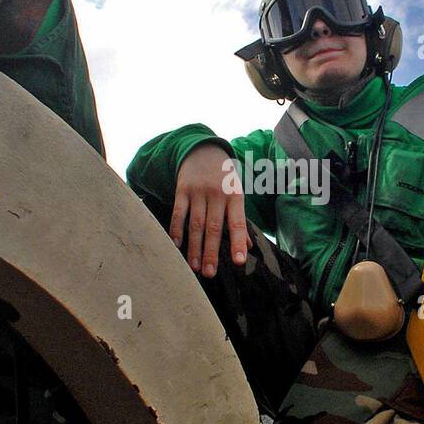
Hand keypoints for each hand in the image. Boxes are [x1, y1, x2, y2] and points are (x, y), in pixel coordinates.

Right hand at [172, 145, 249, 277]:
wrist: (204, 149)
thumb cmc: (224, 178)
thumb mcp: (236, 193)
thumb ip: (239, 219)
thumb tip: (248, 247)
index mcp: (235, 196)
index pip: (238, 222)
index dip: (238, 242)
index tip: (239, 261)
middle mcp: (217, 194)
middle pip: (214, 227)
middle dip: (211, 252)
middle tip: (209, 273)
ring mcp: (198, 192)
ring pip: (195, 224)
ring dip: (194, 247)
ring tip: (194, 267)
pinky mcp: (182, 189)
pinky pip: (178, 212)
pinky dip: (176, 230)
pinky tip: (176, 246)